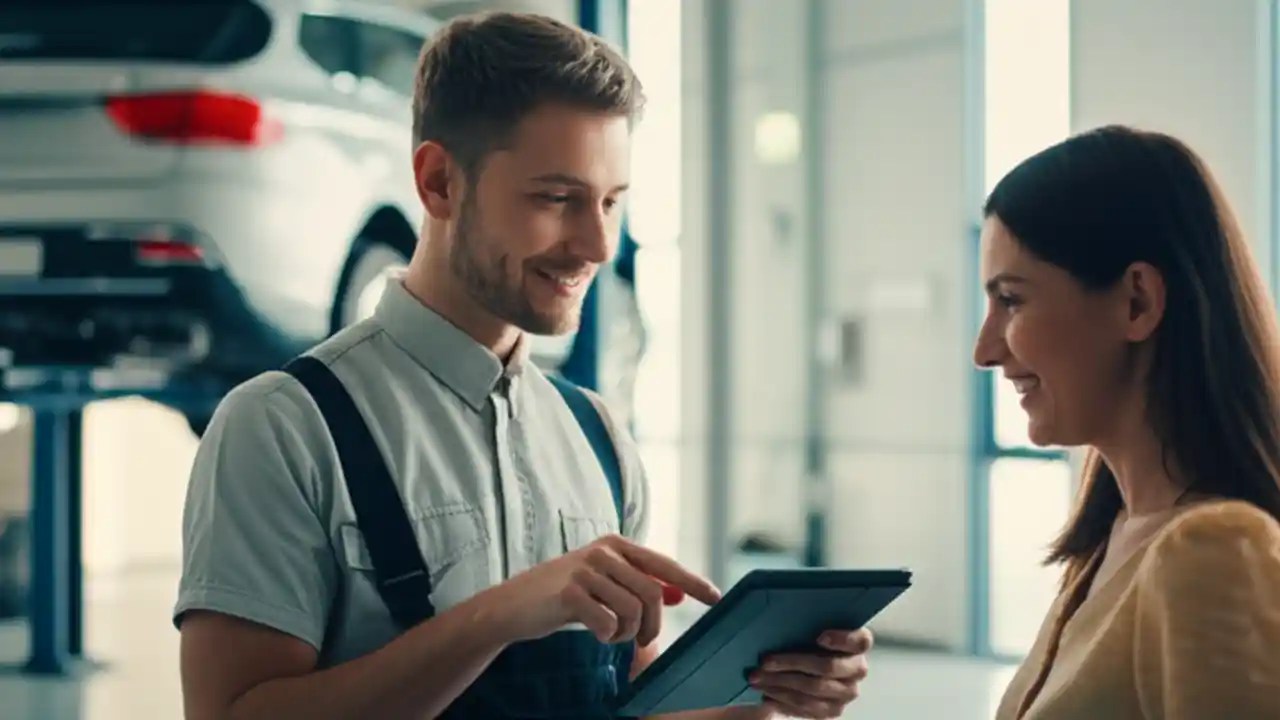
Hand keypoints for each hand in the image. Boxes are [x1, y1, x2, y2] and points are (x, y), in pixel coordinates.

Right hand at [487, 534, 720, 647]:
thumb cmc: (562, 596)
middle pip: (652, 593)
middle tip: (640, 641)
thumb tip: (679, 595)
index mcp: (616, 545)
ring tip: (612, 634)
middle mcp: (604, 551)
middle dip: (652, 625)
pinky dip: (607, 636)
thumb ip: (637, 585)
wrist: (512, 605)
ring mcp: (586, 568)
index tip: (716, 598)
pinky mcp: (570, 590)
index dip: (693, 581)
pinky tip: (594, 633)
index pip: (664, 564)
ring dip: (627, 633)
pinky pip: (608, 622)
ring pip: (633, 609)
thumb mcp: (602, 584)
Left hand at [749, 628, 872, 718]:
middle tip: (765, 660)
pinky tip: (766, 691)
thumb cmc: (807, 641)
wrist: (809, 669)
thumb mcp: (810, 627)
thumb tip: (782, 612)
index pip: (860, 640)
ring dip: (780, 682)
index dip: (842, 639)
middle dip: (791, 663)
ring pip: (813, 689)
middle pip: (827, 667)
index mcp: (858, 645)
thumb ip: (807, 622)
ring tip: (757, 677)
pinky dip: (782, 698)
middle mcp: (857, 670)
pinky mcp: (833, 710)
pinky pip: (806, 707)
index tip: (819, 637)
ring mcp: (847, 693)